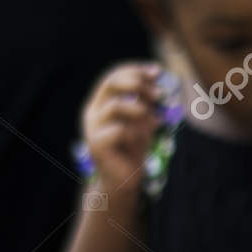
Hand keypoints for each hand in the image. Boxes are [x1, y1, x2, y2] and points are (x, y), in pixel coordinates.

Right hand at [80, 62, 164, 196]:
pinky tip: (145, 140)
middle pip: (110, 83)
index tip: (158, 72)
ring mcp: (92, 127)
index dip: (135, 71)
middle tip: (159, 94)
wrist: (124, 181)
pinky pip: (119, 130)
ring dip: (140, 110)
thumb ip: (147, 104)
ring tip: (153, 121)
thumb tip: (159, 82)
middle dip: (138, 84)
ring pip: (115, 106)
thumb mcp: (143, 122)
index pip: (113, 77)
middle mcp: (93, 111)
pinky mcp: (96, 145)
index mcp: (101, 102)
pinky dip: (136, 133)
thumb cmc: (133, 150)